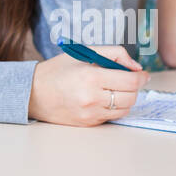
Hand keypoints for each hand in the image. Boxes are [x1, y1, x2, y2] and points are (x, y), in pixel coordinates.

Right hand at [27, 46, 148, 124]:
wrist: (32, 93)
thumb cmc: (57, 70)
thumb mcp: (83, 52)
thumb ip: (114, 53)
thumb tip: (136, 67)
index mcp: (91, 76)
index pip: (130, 81)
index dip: (141, 77)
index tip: (143, 74)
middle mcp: (92, 98)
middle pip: (131, 97)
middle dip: (135, 87)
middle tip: (128, 80)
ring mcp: (91, 114)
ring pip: (125, 109)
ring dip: (126, 98)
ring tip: (116, 89)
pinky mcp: (89, 124)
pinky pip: (112, 116)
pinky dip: (114, 107)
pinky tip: (104, 98)